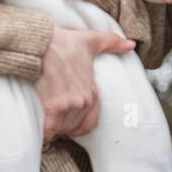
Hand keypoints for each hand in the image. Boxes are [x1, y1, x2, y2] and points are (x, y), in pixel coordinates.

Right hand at [35, 25, 135, 142]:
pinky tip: (40, 127)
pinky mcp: (53, 106)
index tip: (67, 125)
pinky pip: (50, 130)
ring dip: (52, 128)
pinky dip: (44, 131)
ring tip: (45, 120)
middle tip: (51, 119)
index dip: (77, 126)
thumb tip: (130, 44)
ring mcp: (70, 105)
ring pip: (61, 129)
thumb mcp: (92, 40)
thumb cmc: (65, 42)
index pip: (90, 122)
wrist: (44, 43)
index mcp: (93, 92)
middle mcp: (84, 101)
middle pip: (72, 126)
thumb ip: (111, 43)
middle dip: (62, 126)